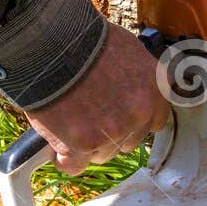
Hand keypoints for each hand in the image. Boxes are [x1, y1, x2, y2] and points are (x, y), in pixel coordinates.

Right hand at [23, 25, 169, 172]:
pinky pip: (74, 165)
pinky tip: (57, 145)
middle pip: (129, 140)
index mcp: (154, 88)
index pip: (154, 120)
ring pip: (102, 154)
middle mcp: (140, 112)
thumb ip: (137, 79)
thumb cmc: (84, 40)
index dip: (133, 119)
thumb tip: (134, 93)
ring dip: (87, 144)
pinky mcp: (83, 144)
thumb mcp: (127, 51)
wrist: (52, 43)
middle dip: (111, 132)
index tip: (118, 116)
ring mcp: (113, 131)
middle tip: (88, 114)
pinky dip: (65, 158)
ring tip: (69, 120)